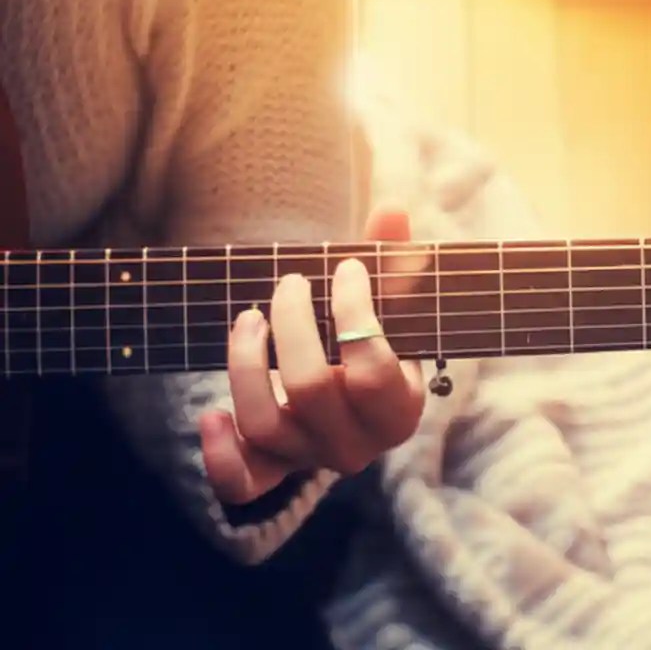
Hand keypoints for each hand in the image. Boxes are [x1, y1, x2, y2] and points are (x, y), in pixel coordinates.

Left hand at [199, 208, 427, 504]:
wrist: (363, 397)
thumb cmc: (382, 340)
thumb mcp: (396, 307)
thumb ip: (395, 262)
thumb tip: (391, 208)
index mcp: (399, 410)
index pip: (371, 366)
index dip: (351, 311)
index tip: (344, 268)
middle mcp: (358, 446)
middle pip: (312, 389)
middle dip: (292, 325)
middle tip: (287, 284)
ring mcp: (312, 459)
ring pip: (265, 423)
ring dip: (246, 363)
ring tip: (249, 318)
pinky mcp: (276, 466)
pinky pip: (242, 481)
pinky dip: (219, 453)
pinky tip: (211, 413)